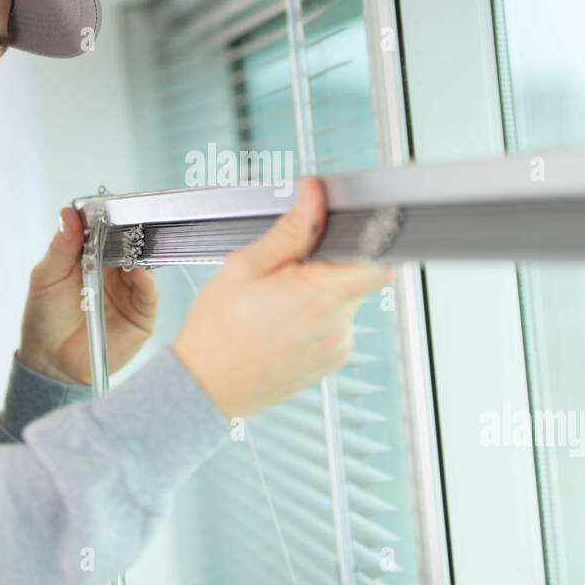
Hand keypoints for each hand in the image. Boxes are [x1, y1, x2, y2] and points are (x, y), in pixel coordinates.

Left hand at [16, 207, 156, 385]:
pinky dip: (146, 281)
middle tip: (125, 223)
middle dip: (128, 234)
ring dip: (139, 255)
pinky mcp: (141, 315)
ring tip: (131, 248)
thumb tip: (68, 214)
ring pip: (142, 266)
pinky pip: (149, 294)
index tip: (107, 208)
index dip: (107, 219)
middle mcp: (113, 272)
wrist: (52, 362)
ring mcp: (129, 292)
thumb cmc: (45, 318)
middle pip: (128, 246)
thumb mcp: (47, 277)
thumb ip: (61, 247)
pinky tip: (138, 273)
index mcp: (90, 258)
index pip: (105, 232)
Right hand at [171, 176, 394, 419]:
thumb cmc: (218, 330)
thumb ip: (290, 230)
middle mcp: (337, 324)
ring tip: (278, 302)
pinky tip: (282, 322)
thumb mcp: (245, 266)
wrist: (206, 386)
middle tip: (287, 271)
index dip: (365, 240)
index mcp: (320, 295)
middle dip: (328, 265)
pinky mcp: (332, 361)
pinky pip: (335, 325)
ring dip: (321, 292)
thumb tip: (314, 198)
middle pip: (358, 276)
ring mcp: (338, 346)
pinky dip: (316, 317)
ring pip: (345, 300)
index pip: (378, 258)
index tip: (342, 235)